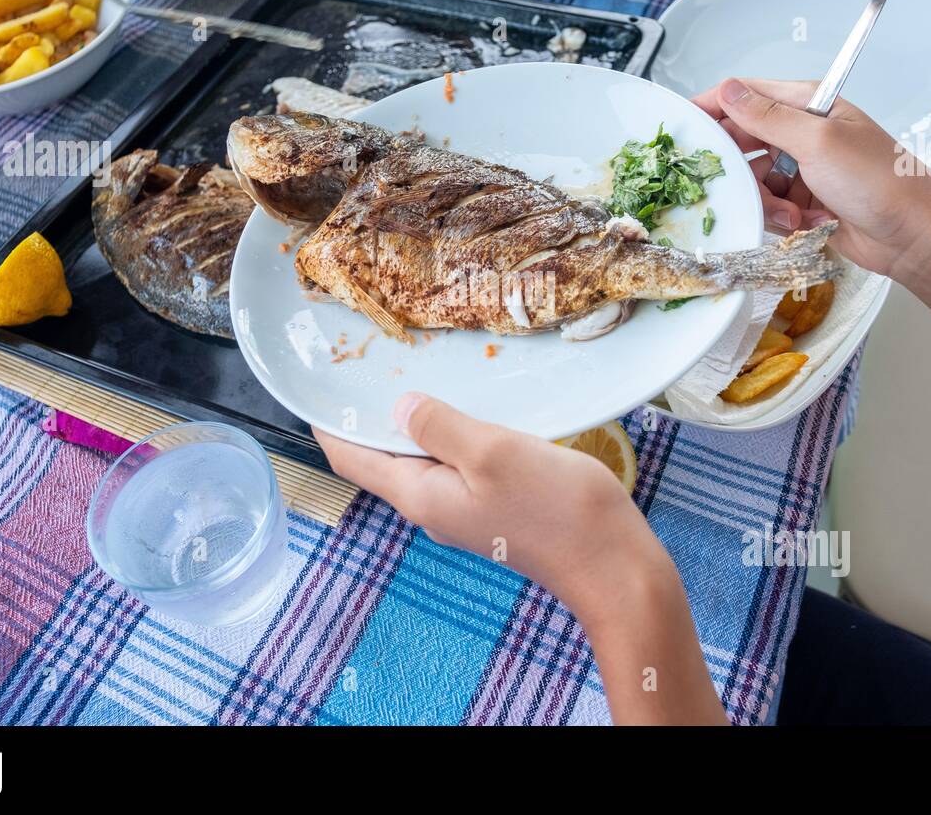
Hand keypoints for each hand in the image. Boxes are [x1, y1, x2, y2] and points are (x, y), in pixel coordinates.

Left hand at [312, 393, 675, 622]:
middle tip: (368, 363)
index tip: (316, 383)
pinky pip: (459, 465)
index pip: (352, 460)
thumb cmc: (556, 508)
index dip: (328, 424)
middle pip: (384, 460)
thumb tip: (397, 408)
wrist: (614, 567)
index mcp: (421, 496)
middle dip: (370, 416)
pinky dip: (452, 434)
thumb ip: (440, 427)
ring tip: (417, 375)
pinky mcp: (497, 507)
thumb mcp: (492, 452)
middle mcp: (435, 507)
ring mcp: (466, 510)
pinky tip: (470, 409)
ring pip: (424, 460)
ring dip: (415, 422)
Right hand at [694, 78, 930, 279]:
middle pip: (741, 140)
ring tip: (792, 212)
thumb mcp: (818, 141)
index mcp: (806, 104)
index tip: (679, 129)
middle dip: (738, 167)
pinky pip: (768, 206)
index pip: (743, 95)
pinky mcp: (802, 202)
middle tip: (738, 184)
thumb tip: (726, 88)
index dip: (709, 108)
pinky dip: (780, 217)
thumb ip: (767, 117)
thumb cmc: (877, 180)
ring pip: (751, 179)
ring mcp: (801, 169)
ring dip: (764, 199)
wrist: (913, 237)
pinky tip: (805, 223)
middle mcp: (800, 133)